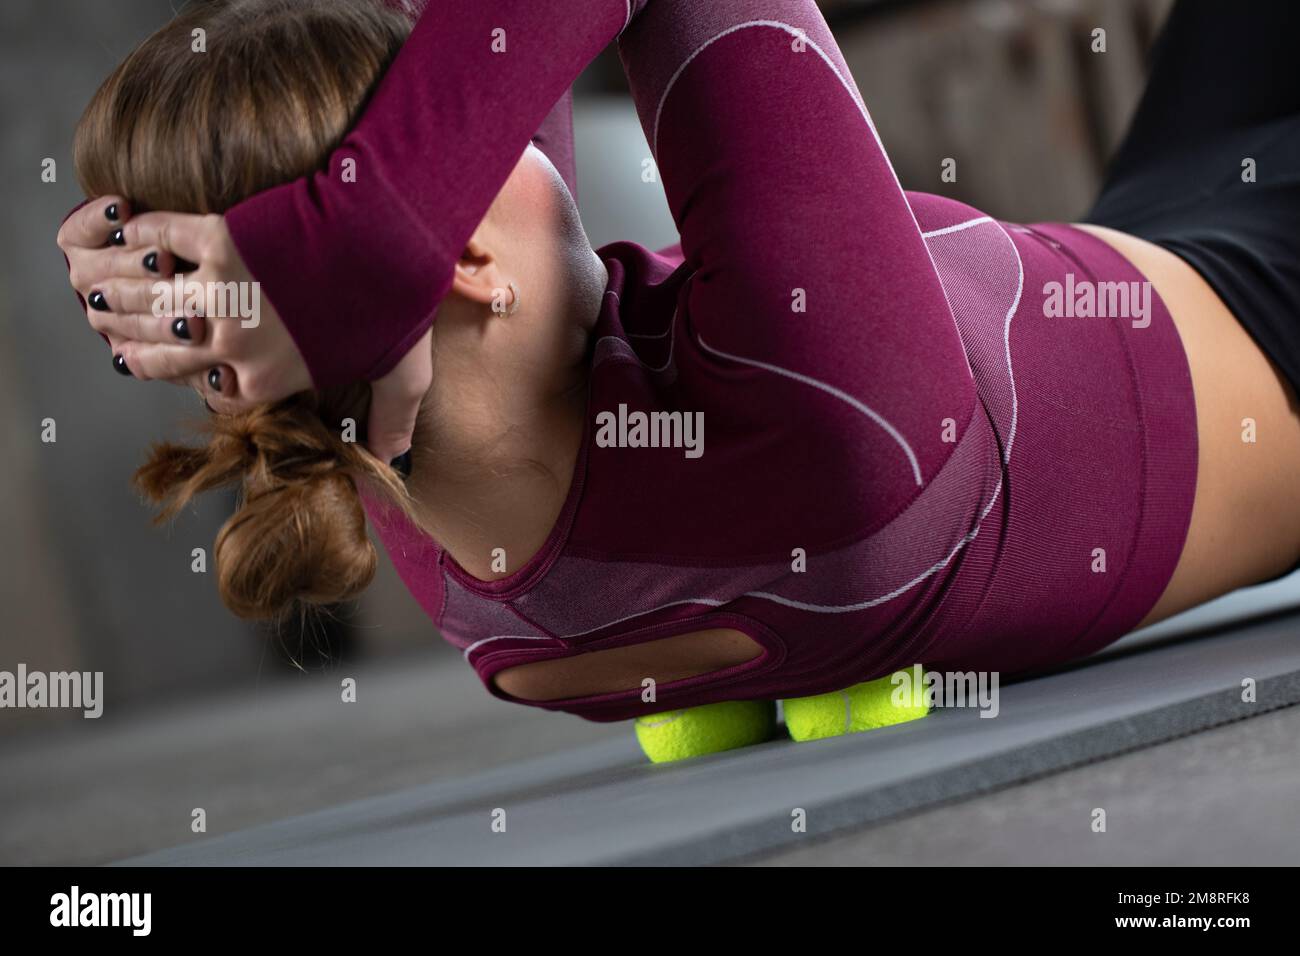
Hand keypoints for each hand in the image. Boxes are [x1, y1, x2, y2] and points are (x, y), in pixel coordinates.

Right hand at [58, 196, 428, 464]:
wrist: (391, 240)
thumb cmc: (400, 309)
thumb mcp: (401, 377)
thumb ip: (389, 421)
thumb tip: (393, 459)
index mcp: (268, 381)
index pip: (215, 395)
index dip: (192, 382)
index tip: (179, 369)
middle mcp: (233, 345)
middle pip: (162, 354)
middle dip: (133, 343)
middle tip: (113, 331)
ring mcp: (220, 292)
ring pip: (147, 302)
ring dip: (118, 296)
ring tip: (98, 290)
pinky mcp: (220, 238)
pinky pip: (160, 238)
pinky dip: (138, 235)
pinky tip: (127, 232)